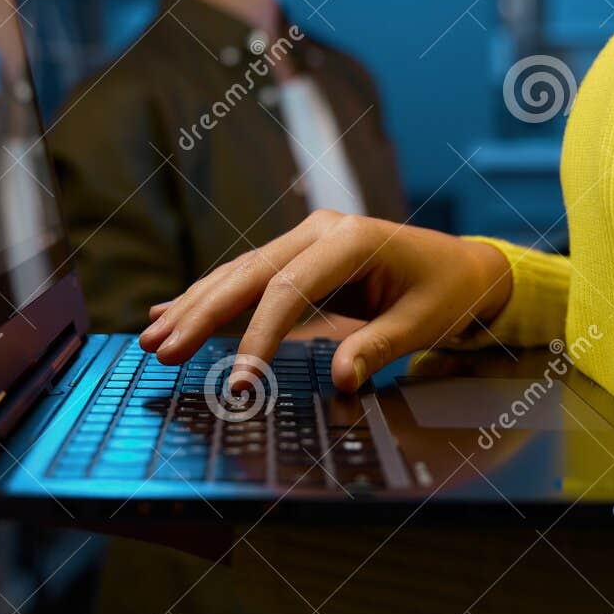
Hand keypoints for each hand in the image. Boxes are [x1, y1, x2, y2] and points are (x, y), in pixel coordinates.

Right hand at [138, 211, 513, 390]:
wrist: (461, 269)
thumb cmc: (445, 294)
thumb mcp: (423, 323)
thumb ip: (379, 347)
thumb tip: (343, 379)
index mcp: (351, 240)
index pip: (288, 291)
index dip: (257, 338)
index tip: (237, 383)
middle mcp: (320, 230)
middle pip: (248, 275)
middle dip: (201, 316)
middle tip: (162, 353)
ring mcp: (305, 239)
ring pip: (238, 273)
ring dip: (194, 307)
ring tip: (152, 338)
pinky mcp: (298, 256)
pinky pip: (246, 278)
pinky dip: (208, 298)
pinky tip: (168, 312)